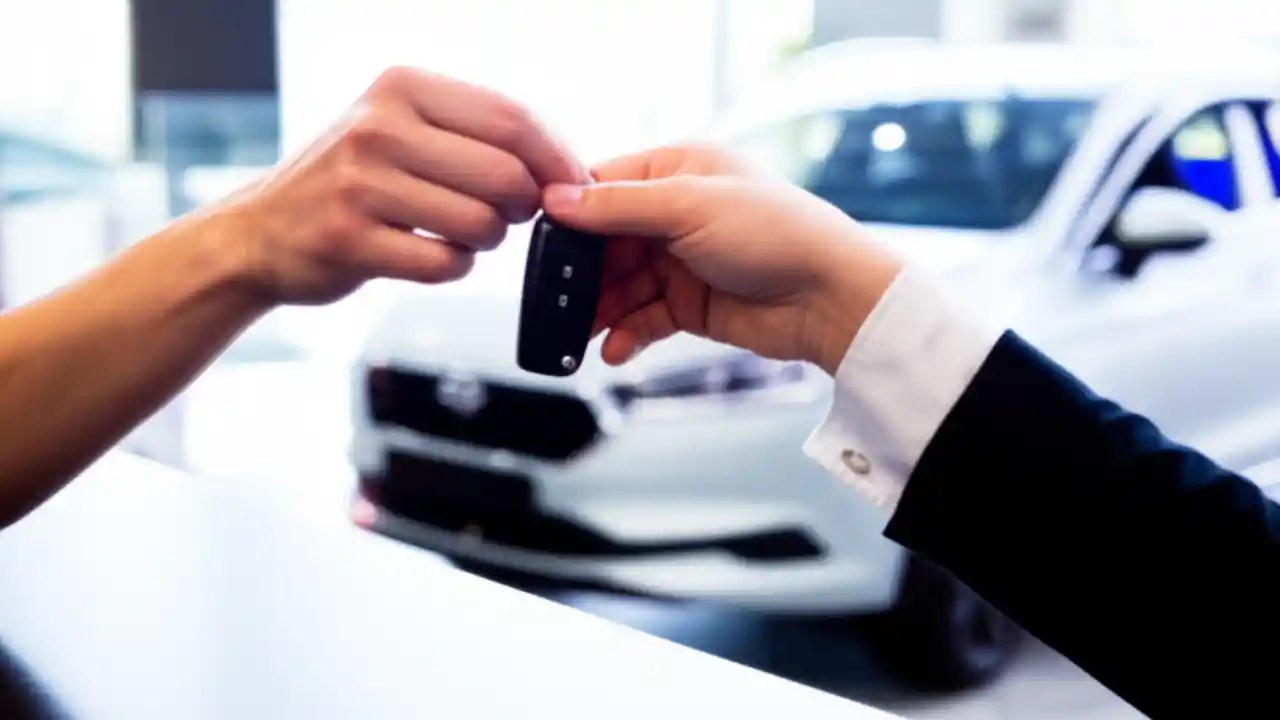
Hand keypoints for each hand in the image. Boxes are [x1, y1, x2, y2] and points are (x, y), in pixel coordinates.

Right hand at [228, 67, 587, 305]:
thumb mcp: (399, 127)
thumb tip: (563, 165)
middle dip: (523, 205)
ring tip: (457, 233)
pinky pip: (445, 264)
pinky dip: (453, 267)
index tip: (571, 185)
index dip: (555, 158)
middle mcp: (378, 126)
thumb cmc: (351, 181)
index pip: (511, 118)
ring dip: (486, 241)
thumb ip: (473, 133)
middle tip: (509, 216)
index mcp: (401, 87)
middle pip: (505, 174)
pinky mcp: (350, 240)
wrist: (260, 231)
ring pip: (480, 223)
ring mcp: (360, 183)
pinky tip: (428, 253)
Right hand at [541, 145, 902, 375]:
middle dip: (581, 273)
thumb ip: (619, 207)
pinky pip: (644, 317)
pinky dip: (626, 333)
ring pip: (620, 284)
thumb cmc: (777, 234)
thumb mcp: (689, 207)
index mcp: (677, 168)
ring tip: (576, 335)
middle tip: (553, 301)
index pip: (604, 185)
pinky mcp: (691, 304)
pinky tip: (612, 349)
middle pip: (606, 241)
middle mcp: (676, 211)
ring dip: (598, 310)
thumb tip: (557, 199)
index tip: (541, 242)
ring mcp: (682, 260)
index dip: (571, 214)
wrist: (831, 297)